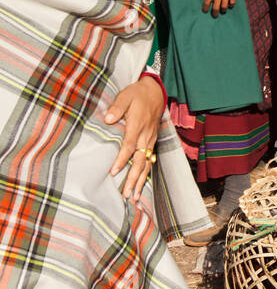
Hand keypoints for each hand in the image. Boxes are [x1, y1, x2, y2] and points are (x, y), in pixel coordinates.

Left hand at [105, 76, 164, 200]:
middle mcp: (146, 135)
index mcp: (138, 125)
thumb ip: (117, 107)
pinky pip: (149, 160)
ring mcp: (151, 140)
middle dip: (134, 179)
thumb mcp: (126, 95)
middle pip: (140, 160)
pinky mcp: (152, 141)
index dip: (122, 159)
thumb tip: (108, 119)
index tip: (114, 172)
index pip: (130, 145)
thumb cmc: (138, 94)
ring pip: (146, 164)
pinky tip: (140, 185)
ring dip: (140, 181)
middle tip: (127, 194)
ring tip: (133, 196)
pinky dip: (145, 174)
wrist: (156, 92)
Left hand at [203, 0, 240, 15]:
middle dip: (215, 13)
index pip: (207, 2)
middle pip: (216, 7)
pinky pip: (232, 3)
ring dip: (223, 10)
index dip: (205, 8)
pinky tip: (230, 4)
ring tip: (223, 10)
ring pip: (224, 7)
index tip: (205, 11)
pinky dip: (231, 5)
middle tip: (215, 15)